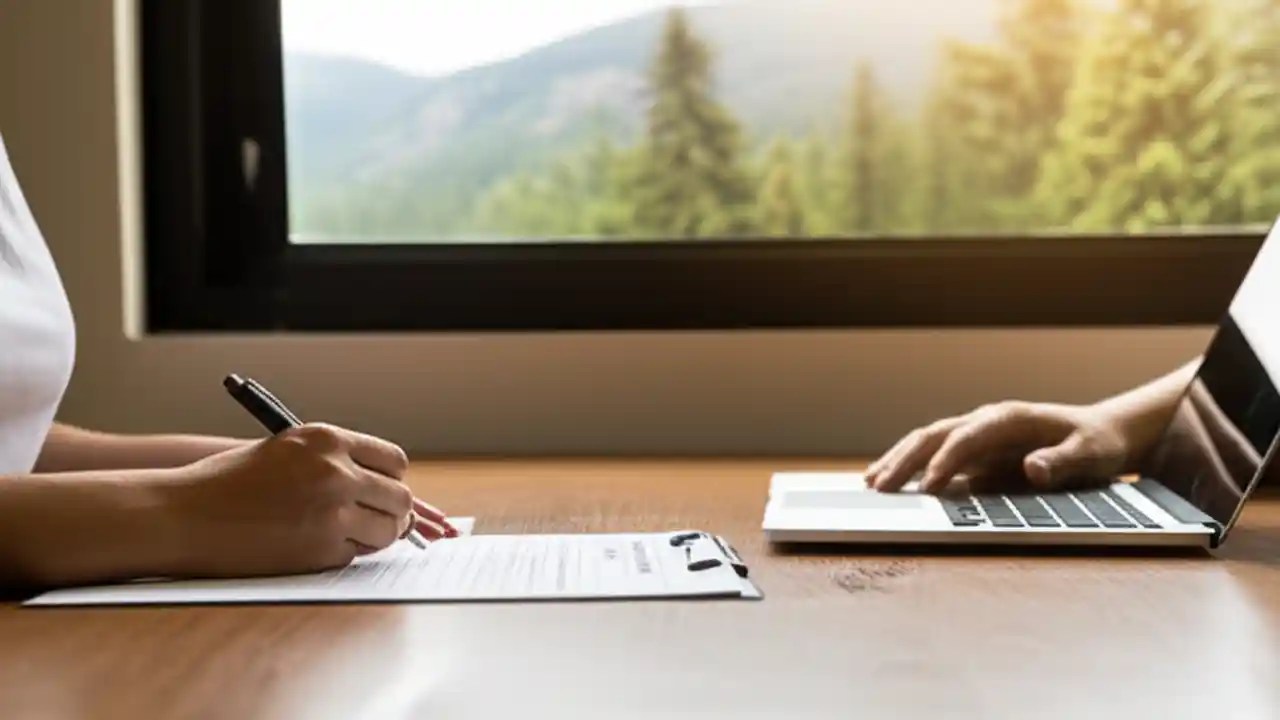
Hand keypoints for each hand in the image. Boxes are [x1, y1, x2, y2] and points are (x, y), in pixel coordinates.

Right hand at [163, 424, 451, 577]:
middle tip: (379, 522)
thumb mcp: (286, 451)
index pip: (393, 461)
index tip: (384, 492)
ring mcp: (332, 512)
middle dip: (393, 513)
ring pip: (387, 532)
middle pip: (400, 498)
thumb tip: (378, 485)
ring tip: (349, 536)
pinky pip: (355, 556)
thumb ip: (332, 461)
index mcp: (328, 440)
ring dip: (375, 538)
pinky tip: (314, 547)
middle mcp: (337, 472)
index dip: (392, 480)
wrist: (183, 514)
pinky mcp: (321, 550)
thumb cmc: (228, 482)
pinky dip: (342, 555)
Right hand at [866, 401, 1129, 494]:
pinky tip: (886, 479)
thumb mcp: (1092, 454)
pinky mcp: (972, 452)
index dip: (946, 460)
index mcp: (1009, 418)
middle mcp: (985, 421)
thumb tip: (1032, 468)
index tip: (928, 486)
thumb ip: (1063, 461)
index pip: (967, 437)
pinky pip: (932, 457)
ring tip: (872, 483)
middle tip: (882, 487)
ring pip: (926, 442)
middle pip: (934, 435)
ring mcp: (975, 435)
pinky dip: (907, 466)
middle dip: (906, 460)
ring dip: (898, 461)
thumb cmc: (1097, 443)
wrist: (1100, 433)